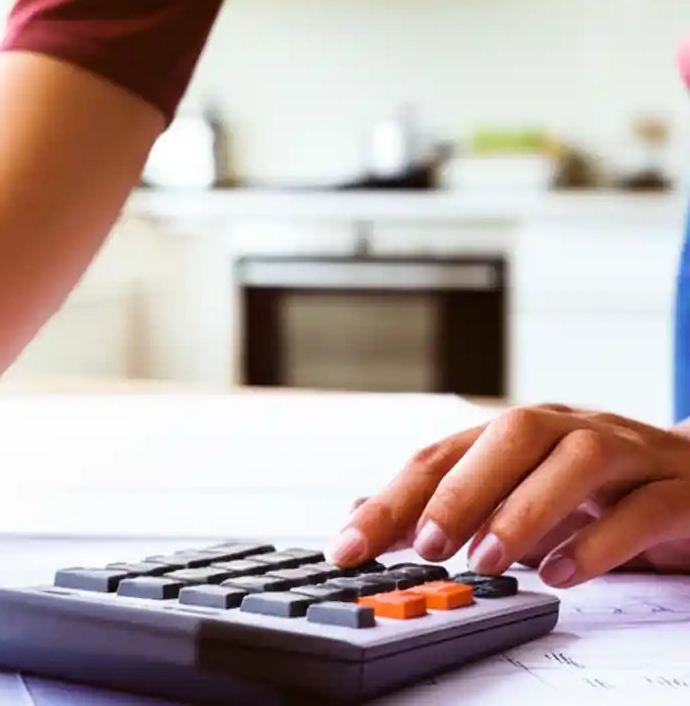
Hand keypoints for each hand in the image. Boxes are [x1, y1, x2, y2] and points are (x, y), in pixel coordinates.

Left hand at [327, 404, 689, 587]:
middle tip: (427, 545)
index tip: (349, 546)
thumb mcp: (513, 493)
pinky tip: (561, 575)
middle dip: (461, 490)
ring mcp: (630, 454)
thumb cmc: (598, 489)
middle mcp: (570, 430)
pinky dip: (600, 543)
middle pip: (512, 435)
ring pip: (579, 460)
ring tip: (488, 559)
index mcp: (520, 434)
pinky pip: (643, 508)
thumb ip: (441, 504)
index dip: (392, 499)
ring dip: (527, 509)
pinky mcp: (679, 491)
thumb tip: (359, 516)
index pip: (443, 454)